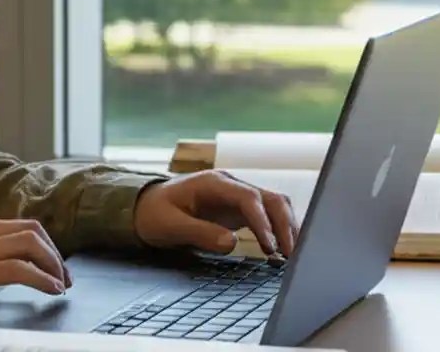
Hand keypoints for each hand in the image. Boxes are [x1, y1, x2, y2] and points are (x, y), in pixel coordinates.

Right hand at [0, 213, 73, 318]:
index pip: (15, 225)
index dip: (39, 243)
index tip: (48, 261)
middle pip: (31, 230)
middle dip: (53, 252)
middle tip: (62, 274)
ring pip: (32, 244)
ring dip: (53, 264)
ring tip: (61, 283)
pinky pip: (21, 269)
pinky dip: (42, 278)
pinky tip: (51, 290)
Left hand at [133, 171, 299, 258]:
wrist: (146, 207)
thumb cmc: (155, 214)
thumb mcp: (170, 225)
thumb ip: (200, 233)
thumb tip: (231, 243)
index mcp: (214, 183)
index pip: (248, 198)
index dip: (262, 221)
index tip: (270, 246)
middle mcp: (231, 185)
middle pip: (270, 198)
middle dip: (284, 225)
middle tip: (291, 255)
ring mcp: (238, 196)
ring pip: (274, 205)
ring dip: (287, 227)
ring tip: (293, 255)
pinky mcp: (240, 210)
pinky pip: (268, 216)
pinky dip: (280, 230)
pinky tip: (285, 250)